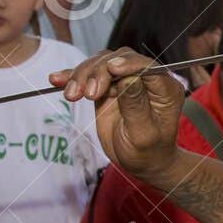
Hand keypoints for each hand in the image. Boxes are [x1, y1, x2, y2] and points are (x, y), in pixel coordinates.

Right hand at [50, 49, 183, 177]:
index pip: (147, 66)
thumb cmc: (149, 152)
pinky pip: (88, 76)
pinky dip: (72, 77)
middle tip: (87, 94)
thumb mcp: (144, 135)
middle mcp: (146, 78)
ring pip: (101, 63)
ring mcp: (125, 80)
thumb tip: (129, 78)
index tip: (110, 69)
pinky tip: (56, 80)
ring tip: (71, 96)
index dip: (129, 64)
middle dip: (99, 72)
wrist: (141, 162)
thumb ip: (136, 106)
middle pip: (120, 60)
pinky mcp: (107, 86)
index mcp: (165, 88)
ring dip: (82, 75)